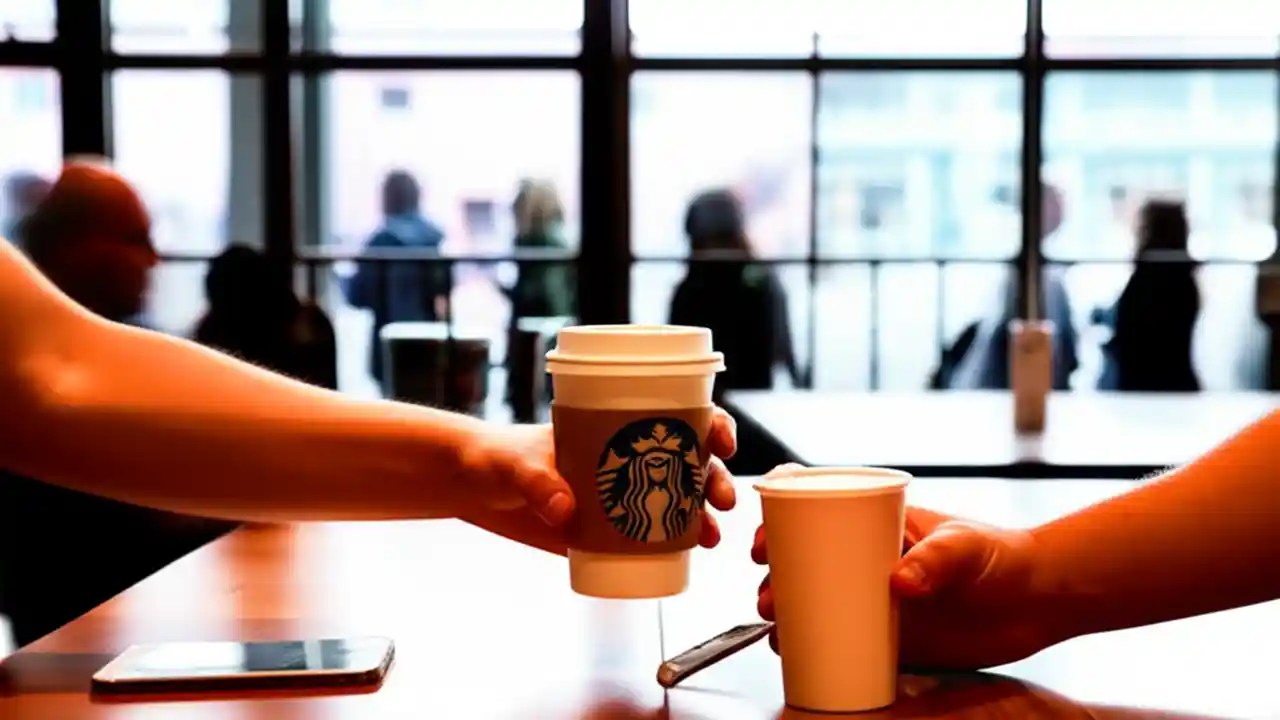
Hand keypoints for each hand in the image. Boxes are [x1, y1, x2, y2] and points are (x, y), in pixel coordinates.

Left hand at [462, 408, 738, 554]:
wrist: (473, 486)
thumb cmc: (497, 456)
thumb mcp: (516, 463)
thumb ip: (537, 482)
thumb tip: (563, 508)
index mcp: (615, 426)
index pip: (676, 415)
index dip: (710, 424)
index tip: (722, 440)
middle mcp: (628, 458)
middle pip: (690, 463)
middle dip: (716, 479)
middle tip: (723, 500)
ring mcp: (620, 496)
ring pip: (678, 502)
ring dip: (704, 517)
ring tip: (710, 537)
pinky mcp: (606, 531)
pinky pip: (651, 537)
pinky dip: (675, 547)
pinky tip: (688, 557)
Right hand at [753, 506, 1054, 670]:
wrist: (1038, 601)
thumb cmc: (1001, 555)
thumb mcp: (963, 545)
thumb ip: (934, 559)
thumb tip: (898, 582)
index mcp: (876, 522)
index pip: (814, 510)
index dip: (778, 523)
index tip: (763, 542)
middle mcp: (867, 560)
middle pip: (803, 562)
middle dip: (773, 579)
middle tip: (768, 597)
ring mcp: (876, 599)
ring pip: (815, 603)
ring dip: (786, 615)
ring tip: (777, 630)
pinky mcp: (890, 638)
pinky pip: (841, 642)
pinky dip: (813, 648)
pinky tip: (797, 656)